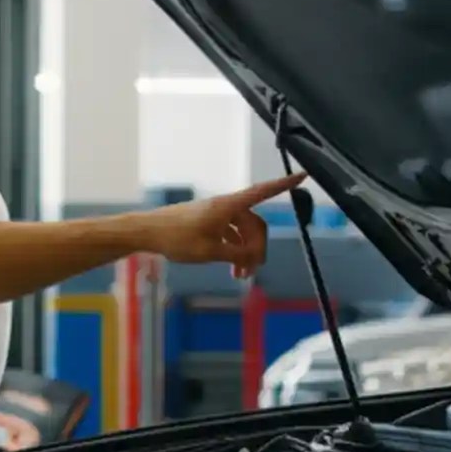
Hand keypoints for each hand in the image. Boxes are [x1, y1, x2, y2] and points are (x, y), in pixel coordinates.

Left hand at [138, 173, 305, 277]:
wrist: (147, 232)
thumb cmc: (177, 239)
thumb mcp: (211, 251)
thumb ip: (237, 254)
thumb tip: (254, 256)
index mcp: (228, 206)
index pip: (263, 192)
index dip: (284, 185)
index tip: (303, 174)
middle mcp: (224, 206)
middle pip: (254, 224)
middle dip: (258, 248)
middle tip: (252, 272)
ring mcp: (215, 214)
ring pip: (242, 232)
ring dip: (245, 253)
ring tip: (241, 277)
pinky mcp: (206, 222)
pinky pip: (229, 234)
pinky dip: (233, 250)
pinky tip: (232, 269)